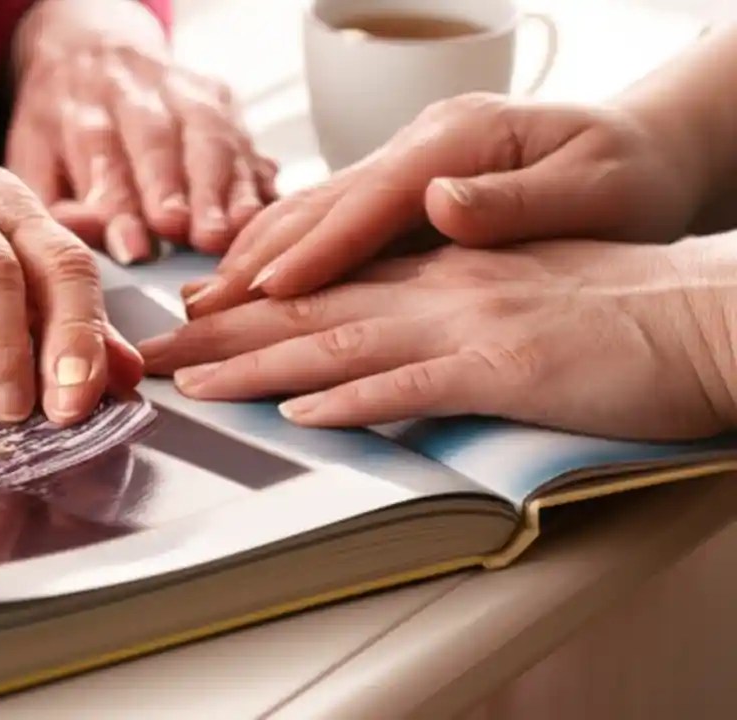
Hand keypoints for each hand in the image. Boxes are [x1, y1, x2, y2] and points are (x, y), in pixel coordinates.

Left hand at [6, 0, 276, 264]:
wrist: (90, 51)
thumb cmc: (61, 125)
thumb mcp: (36, 160)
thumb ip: (55, 202)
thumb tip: (84, 230)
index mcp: (79, 108)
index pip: (102, 158)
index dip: (122, 207)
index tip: (137, 251)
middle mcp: (133, 93)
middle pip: (160, 141)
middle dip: (183, 190)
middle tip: (199, 236)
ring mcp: (182, 91)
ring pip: (210, 135)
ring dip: (228, 187)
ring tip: (235, 229)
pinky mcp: (221, 97)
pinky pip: (245, 136)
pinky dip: (259, 175)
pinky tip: (265, 210)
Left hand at [140, 240, 736, 440]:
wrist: (704, 316)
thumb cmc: (616, 313)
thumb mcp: (512, 291)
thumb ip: (442, 306)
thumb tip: (379, 331)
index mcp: (440, 269)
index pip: (324, 285)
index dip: (249, 305)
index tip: (191, 323)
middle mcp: (440, 288)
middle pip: (311, 309)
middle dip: (224, 334)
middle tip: (155, 356)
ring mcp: (471, 325)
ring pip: (342, 343)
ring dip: (261, 367)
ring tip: (194, 384)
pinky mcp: (509, 370)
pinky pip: (417, 387)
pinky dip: (356, 402)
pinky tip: (303, 415)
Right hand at [183, 93, 707, 317]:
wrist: (645, 149)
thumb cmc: (629, 175)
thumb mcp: (595, 188)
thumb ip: (514, 201)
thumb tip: (439, 204)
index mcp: (457, 142)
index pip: (366, 205)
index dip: (310, 254)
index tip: (259, 296)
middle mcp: (419, 148)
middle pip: (318, 208)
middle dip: (252, 262)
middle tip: (196, 312)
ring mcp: (405, 164)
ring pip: (311, 212)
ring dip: (253, 259)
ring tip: (202, 301)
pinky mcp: (403, 188)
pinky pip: (329, 220)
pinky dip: (282, 250)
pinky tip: (250, 279)